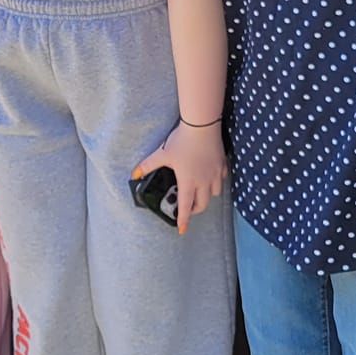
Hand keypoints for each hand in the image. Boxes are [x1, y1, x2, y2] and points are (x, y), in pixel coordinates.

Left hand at [134, 120, 226, 234]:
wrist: (202, 124)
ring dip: (206, 196)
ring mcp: (215, 174)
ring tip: (198, 191)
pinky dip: (215, 182)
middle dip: (194, 210)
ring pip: (214, 194)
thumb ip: (147, 165)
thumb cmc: (182, 140)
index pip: (185, 207)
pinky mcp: (222, 165)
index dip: (183, 221)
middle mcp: (204, 182)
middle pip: (202, 205)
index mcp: (188, 182)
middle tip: (187, 207)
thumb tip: (133, 174)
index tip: (181, 230)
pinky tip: (209, 176)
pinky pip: (221, 180)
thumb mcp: (162, 153)